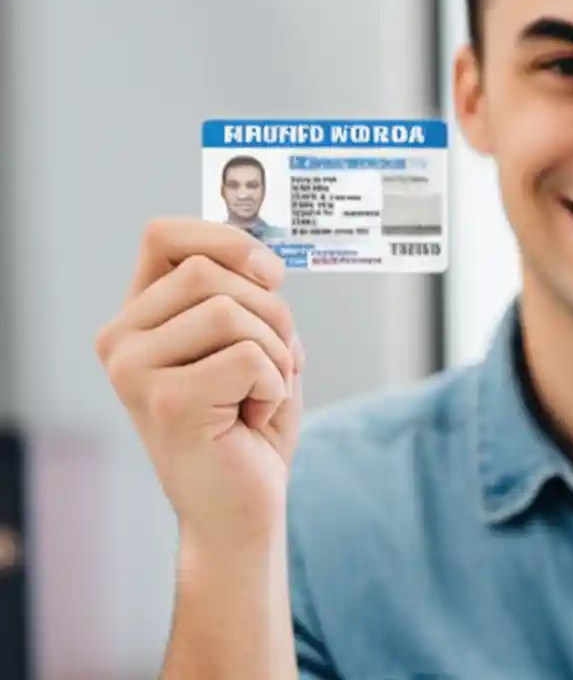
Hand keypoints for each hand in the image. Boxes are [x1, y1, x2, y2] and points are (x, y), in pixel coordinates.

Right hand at [95, 219, 303, 546]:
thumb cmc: (249, 426)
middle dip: (270, 310)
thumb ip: (247, 296)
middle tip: (277, 360)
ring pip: (231, 312)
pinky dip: (274, 386)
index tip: (271, 272)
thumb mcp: (252, 344)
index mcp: (139, 317)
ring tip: (261, 394)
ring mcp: (135, 371)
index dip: (225, 238)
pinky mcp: (166, 402)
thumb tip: (266, 257)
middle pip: (209, 271)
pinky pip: (249, 358)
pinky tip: (252, 419)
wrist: (240, 510)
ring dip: (275, 352)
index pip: (163, 236)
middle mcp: (121, 339)